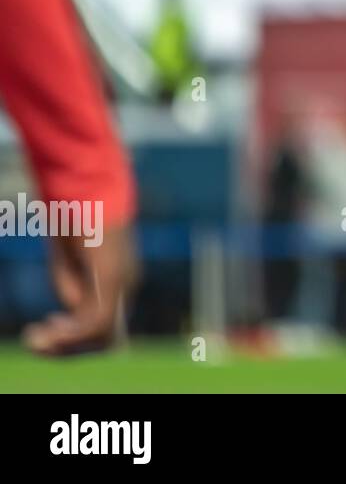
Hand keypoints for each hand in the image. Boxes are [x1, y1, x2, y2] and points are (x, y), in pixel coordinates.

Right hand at [22, 223, 137, 355]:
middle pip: (104, 334)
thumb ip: (73, 285)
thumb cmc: (73, 214)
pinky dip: (71, 334)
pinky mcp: (112, 276)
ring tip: (35, 340)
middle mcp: (128, 282)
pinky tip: (48, 332)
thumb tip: (75, 313)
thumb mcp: (69, 258)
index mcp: (120, 278)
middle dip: (68, 346)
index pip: (103, 323)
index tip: (44, 326)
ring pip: (101, 332)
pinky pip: (96, 320)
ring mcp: (123, 279)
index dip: (73, 336)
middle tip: (34, 342)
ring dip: (66, 344)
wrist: (82, 182)